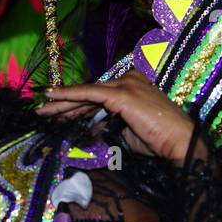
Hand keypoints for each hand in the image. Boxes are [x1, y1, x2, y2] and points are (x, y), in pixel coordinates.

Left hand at [34, 70, 197, 164]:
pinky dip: (69, 95)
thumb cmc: (157, 139)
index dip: (75, 105)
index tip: (56, 113)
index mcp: (132, 85)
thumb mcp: (125, 130)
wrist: (178, 142)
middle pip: (89, 94)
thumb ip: (106, 125)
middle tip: (42, 111)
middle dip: (64, 105)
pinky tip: (52, 96)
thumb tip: (87, 129)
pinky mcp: (121, 94)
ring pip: (86, 94)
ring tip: (42, 110)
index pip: (97, 96)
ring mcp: (125, 85)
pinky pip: (89, 94)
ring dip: (62, 104)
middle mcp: (128, 80)